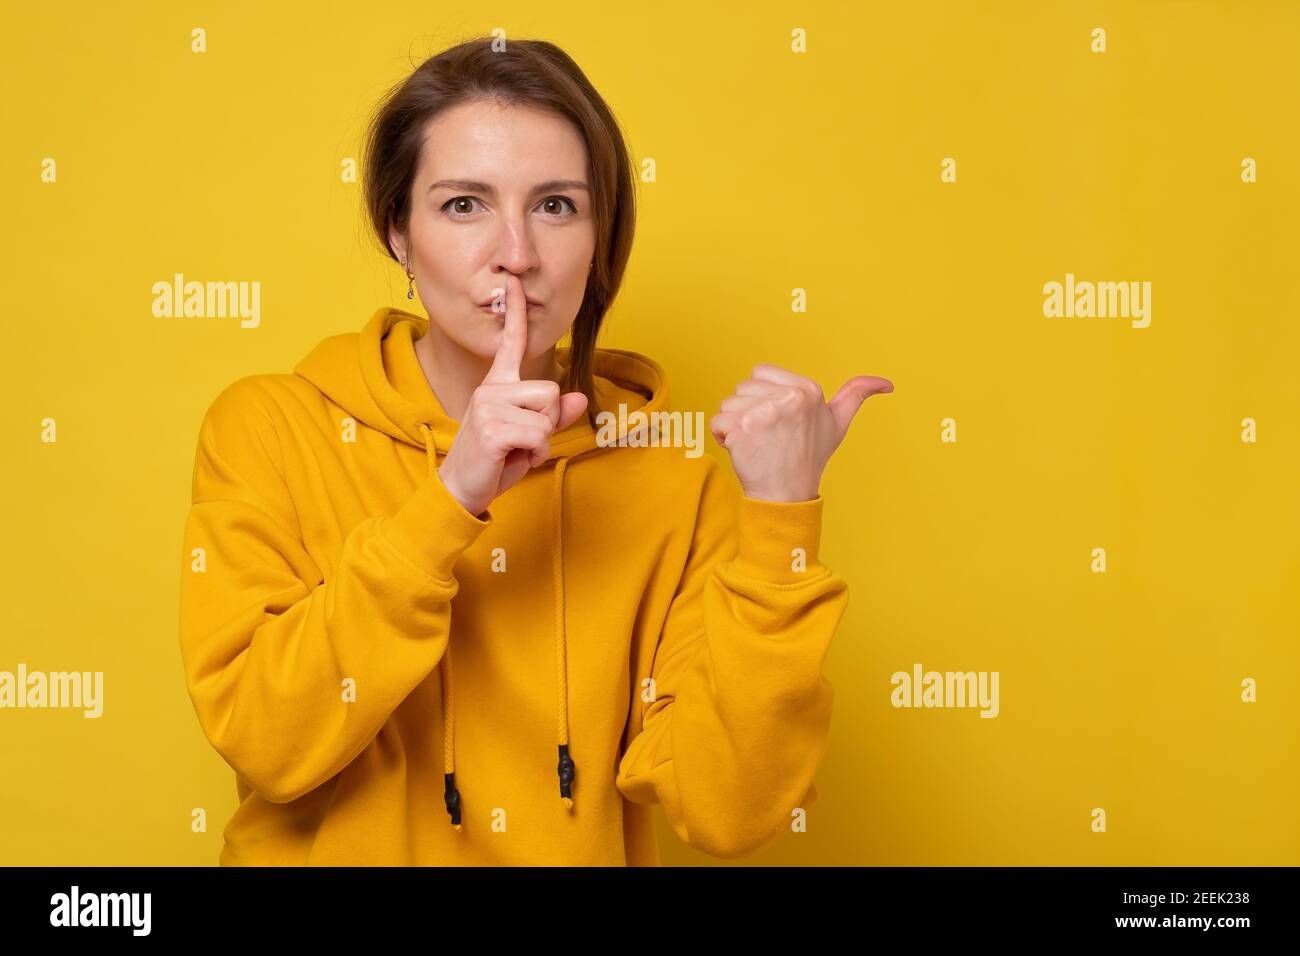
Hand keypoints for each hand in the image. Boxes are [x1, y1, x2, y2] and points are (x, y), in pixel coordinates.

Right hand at [436, 273, 588, 515]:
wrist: (462, 489)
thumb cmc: (495, 461)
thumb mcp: (529, 436)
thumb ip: (553, 416)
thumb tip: (580, 397)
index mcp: (497, 385)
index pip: (510, 342)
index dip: (515, 312)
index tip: (513, 282)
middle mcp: (490, 389)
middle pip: (550, 391)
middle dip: (547, 422)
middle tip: (522, 441)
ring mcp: (488, 406)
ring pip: (547, 416)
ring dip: (541, 441)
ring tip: (515, 450)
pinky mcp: (491, 429)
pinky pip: (540, 436)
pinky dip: (535, 455)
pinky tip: (513, 459)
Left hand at [710, 365, 892, 501]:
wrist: (787, 495)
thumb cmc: (808, 458)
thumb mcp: (837, 423)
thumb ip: (856, 395)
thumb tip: (887, 384)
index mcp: (808, 389)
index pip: (760, 373)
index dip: (763, 398)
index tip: (779, 423)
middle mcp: (789, 397)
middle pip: (742, 388)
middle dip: (747, 411)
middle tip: (769, 437)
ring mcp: (765, 411)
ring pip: (728, 404)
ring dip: (734, 426)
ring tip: (757, 445)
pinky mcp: (742, 427)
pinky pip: (716, 422)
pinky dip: (722, 438)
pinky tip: (743, 452)